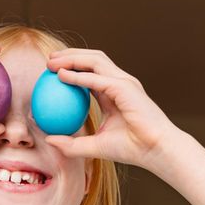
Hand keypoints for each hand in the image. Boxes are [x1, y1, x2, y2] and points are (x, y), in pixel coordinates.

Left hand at [43, 48, 182, 168]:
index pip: (91, 71)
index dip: (72, 66)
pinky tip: (62, 76)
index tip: (51, 70)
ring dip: (72, 58)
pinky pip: (98, 78)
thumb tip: (49, 140)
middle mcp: (120, 82)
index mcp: (114, 92)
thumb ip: (72, 144)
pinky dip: (79, 76)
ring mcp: (124, 82)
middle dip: (70, 55)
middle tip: (48, 61)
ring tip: (52, 62)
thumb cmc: (131, 149)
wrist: (155, 150)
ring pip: (95, 60)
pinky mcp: (125, 88)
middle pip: (93, 59)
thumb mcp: (95, 146)